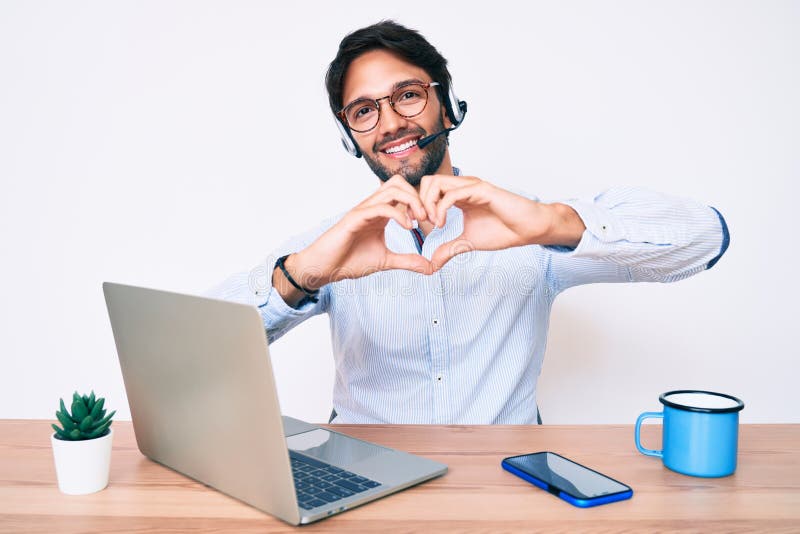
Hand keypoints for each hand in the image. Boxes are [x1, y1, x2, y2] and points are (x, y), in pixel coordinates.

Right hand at [289, 175, 433, 288]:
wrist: (325, 268)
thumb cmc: (350, 261)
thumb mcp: (386, 261)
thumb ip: (407, 261)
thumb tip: (429, 267)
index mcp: (380, 213)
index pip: (403, 193)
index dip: (421, 202)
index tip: (433, 221)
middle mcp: (372, 207)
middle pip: (399, 183)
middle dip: (419, 197)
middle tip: (429, 218)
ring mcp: (363, 210)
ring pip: (392, 189)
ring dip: (411, 201)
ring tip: (420, 220)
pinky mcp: (355, 218)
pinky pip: (380, 206)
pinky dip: (398, 213)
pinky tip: (408, 227)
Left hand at [419, 175, 584, 270]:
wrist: (528, 229)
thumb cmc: (503, 231)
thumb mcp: (468, 243)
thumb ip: (448, 249)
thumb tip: (431, 263)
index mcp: (458, 195)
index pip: (427, 190)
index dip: (417, 205)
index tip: (416, 225)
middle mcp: (462, 186)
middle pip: (427, 181)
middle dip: (417, 202)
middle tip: (420, 222)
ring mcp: (471, 186)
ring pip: (436, 183)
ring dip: (427, 203)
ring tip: (432, 223)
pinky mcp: (481, 190)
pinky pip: (452, 193)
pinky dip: (440, 208)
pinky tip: (441, 223)